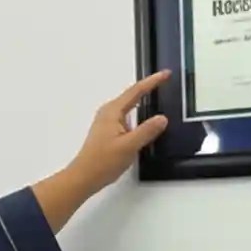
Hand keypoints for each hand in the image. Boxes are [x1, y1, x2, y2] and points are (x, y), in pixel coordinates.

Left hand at [66, 69, 171, 193]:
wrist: (84, 176)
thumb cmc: (104, 161)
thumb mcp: (129, 146)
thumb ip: (147, 131)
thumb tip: (162, 118)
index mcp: (113, 111)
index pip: (136, 91)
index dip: (152, 82)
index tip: (166, 74)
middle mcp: (108, 112)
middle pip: (132, 96)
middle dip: (148, 89)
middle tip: (165, 82)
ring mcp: (107, 122)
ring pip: (129, 108)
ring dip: (142, 102)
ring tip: (158, 98)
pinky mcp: (108, 131)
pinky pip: (126, 118)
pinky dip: (138, 116)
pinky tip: (145, 123)